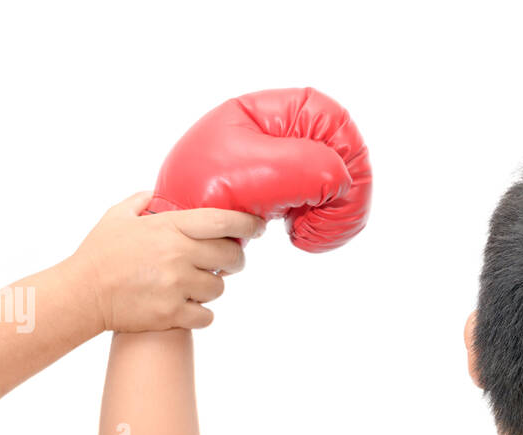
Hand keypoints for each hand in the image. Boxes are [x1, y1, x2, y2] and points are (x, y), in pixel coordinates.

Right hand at [64, 191, 264, 333]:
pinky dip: (200, 313)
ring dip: (212, 287)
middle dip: (234, 259)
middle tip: (227, 261)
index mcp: (169, 227)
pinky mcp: (172, 314)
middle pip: (231, 256)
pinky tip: (188, 307)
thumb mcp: (117, 216)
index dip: (247, 223)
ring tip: (194, 285)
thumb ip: (142, 201)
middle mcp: (177, 255)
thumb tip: (157, 195)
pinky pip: (207, 315)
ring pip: (219, 287)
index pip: (222, 221)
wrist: (82, 294)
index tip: (257, 227)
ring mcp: (177, 286)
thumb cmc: (99, 254)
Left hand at [147, 88, 371, 252]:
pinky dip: (320, 222)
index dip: (343, 150)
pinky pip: (319, 201)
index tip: (339, 184)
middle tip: (327, 219)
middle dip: (342, 190)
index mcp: (269, 112)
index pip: (330, 116)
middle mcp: (281, 132)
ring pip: (334, 180)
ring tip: (309, 232)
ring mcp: (284, 162)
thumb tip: (339, 177)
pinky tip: (302, 235)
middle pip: (339, 151)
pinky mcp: (283, 189)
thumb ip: (302, 165)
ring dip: (333, 210)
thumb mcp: (253, 171)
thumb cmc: (202, 188)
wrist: (178, 225)